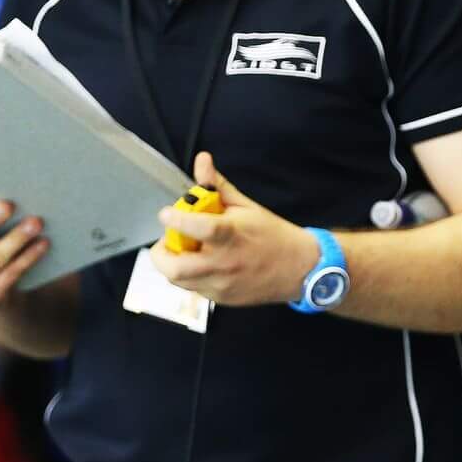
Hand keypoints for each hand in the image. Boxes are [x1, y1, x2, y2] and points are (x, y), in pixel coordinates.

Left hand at [150, 153, 316, 307]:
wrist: (299, 270)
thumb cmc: (272, 235)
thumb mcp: (247, 207)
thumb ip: (217, 187)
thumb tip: (202, 161)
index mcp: (231, 236)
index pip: (199, 229)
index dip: (177, 220)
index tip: (166, 213)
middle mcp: (223, 264)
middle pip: (176, 269)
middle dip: (161, 254)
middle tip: (168, 241)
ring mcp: (222, 285)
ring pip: (179, 282)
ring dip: (173, 265)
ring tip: (183, 252)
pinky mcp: (222, 299)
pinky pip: (194, 289)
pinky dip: (190, 276)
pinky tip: (202, 264)